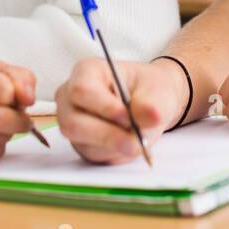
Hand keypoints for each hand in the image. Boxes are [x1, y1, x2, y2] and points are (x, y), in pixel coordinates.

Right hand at [55, 58, 187, 163]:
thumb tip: (150, 116)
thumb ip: (151, 104)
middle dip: (108, 135)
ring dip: (116, 146)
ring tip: (139, 136)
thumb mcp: (158, 91)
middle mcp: (71, 98)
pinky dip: (116, 154)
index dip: (104, 107)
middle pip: (73, 123)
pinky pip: (94, 156)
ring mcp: (73, 122)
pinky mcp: (82, 144)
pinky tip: (130, 141)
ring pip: (84, 144)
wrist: (153, 104)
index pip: (81, 90)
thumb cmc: (149, 90)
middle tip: (135, 140)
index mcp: (87, 72)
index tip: (128, 117)